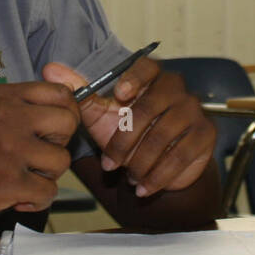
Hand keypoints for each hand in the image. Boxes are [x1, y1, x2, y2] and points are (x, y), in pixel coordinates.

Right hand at [0, 81, 80, 221]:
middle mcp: (10, 117)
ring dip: (48, 175)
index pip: (61, 94)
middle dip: (59, 143)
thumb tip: (56, 112)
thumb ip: (16, 107)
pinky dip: (36, 200)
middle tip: (38, 156)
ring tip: (24, 179)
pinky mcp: (8, 182)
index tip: (53, 131)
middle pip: (69, 123)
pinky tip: (17, 198)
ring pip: (62, 161)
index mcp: (5, 97)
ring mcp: (10, 150)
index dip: (65, 114)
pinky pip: (48, 192)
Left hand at [43, 59, 215, 197]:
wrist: (156, 164)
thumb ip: (78, 91)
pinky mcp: (205, 135)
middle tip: (110, 163)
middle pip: (150, 108)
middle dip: (125, 140)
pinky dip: (159, 176)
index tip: (118, 95)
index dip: (134, 78)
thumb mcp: (100, 113)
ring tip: (128, 177)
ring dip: (140, 162)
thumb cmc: (126, 131)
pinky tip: (144, 187)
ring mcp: (193, 110)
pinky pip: (181, 156)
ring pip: (164, 135)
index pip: (147, 66)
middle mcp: (176, 88)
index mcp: (152, 76)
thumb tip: (49, 68)